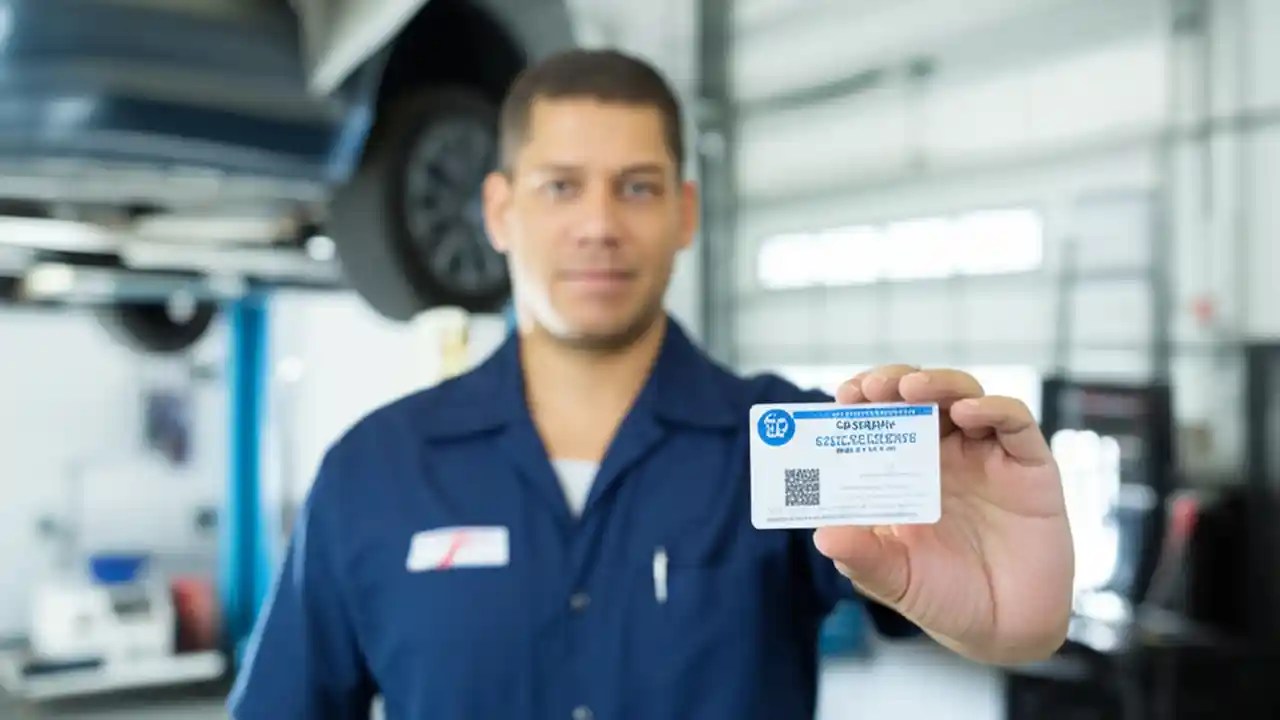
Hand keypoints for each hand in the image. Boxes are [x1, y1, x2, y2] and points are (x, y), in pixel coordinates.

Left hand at [814, 365, 1073, 664]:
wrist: (1006, 628)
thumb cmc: (945, 595)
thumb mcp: (895, 579)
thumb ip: (862, 558)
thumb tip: (823, 536)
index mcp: (904, 470)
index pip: (879, 418)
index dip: (862, 399)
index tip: (845, 395)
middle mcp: (944, 454)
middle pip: (919, 395)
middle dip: (894, 382)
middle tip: (875, 387)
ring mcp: (986, 455)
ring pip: (964, 395)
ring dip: (938, 384)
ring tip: (912, 389)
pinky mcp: (1029, 466)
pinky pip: (1015, 422)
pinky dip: (993, 409)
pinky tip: (968, 411)